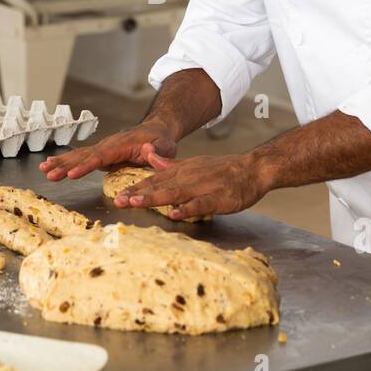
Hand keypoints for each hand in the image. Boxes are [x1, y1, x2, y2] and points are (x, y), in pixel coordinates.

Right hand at [39, 121, 177, 181]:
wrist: (156, 131)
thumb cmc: (161, 141)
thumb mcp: (165, 146)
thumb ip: (157, 151)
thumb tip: (147, 151)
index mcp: (122, 144)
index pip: (101, 156)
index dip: (86, 166)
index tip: (72, 175)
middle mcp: (108, 145)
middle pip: (84, 156)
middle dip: (66, 165)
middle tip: (49, 174)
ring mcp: (102, 148)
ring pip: (78, 156)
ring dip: (61, 163)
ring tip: (44, 169)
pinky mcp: (100, 154)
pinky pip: (80, 158)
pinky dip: (65, 162)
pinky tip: (51, 165)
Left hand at [114, 149, 268, 219]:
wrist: (252, 169)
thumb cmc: (222, 170)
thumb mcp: (193, 164)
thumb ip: (170, 164)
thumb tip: (149, 157)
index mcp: (181, 171)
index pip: (154, 180)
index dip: (136, 188)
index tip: (118, 195)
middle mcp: (188, 177)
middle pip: (159, 186)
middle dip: (138, 194)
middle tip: (119, 201)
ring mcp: (202, 187)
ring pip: (175, 193)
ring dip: (154, 198)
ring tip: (136, 203)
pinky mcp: (217, 197)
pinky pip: (200, 204)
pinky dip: (187, 208)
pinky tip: (175, 213)